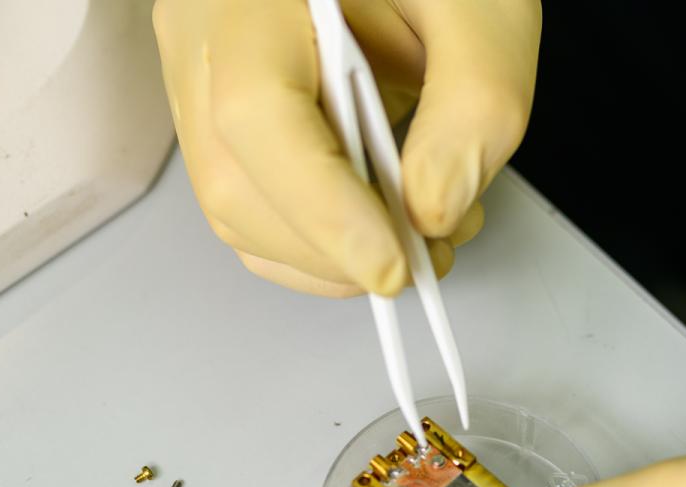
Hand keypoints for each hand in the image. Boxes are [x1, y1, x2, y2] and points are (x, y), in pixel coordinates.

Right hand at [152, 0, 539, 296]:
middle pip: (234, 179)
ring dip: (328, 256)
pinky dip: (314, 242)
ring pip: (235, 207)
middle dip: (334, 250)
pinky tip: (377, 226)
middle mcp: (205, 29)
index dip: (324, 208)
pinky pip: (249, 204)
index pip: (258, 112)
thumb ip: (474, 107)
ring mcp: (201, 73)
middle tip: (427, 259)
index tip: (394, 263)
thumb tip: (432, 212)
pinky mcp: (220, 112)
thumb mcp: (484, 12)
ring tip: (416, 238)